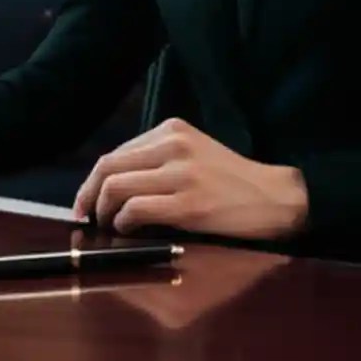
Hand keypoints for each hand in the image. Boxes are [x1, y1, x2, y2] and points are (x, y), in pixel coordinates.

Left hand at [73, 118, 307, 239]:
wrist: (275, 198)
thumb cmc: (228, 181)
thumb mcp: (190, 155)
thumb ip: (152, 160)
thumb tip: (105, 185)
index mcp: (170, 131)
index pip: (113, 154)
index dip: (91, 182)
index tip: (85, 202)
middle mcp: (173, 146)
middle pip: (107, 168)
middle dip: (89, 197)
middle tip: (87, 218)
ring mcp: (181, 174)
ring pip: (116, 188)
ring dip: (103, 212)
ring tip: (109, 225)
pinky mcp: (189, 203)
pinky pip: (135, 209)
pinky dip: (122, 222)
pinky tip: (128, 230)